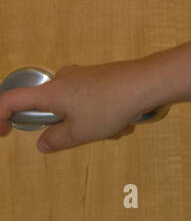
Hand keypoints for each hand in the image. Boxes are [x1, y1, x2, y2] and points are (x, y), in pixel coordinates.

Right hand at [0, 60, 152, 153]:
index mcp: (50, 92)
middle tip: (91, 134)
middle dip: (71, 129)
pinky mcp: (100, 78)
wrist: (147, 83)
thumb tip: (43, 143)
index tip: (3, 132)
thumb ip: (56, 140)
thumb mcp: (80, 132)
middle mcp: (63, 80)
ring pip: (77, 111)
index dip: (0, 117)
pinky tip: (125, 120)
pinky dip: (106, 117)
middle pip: (51, 110)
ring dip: (95, 126)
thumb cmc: (111, 105)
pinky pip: (94, 104)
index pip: (11, 100)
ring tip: (116, 128)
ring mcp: (83, 77)